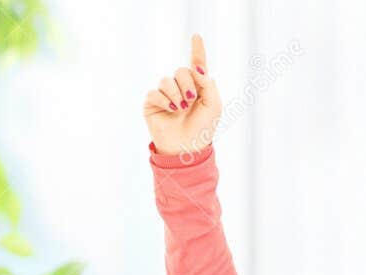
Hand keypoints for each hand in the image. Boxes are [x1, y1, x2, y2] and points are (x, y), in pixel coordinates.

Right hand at [143, 34, 220, 156]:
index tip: (197, 36)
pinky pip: (155, 93)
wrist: (188, 147)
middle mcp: (180, 88)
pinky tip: (171, 110)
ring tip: (181, 108)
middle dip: (188, 83)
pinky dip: (165, 101)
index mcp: (197, 88)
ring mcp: (165, 94)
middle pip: (181, 71)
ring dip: (177, 94)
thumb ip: (208, 84)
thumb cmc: (203, 128)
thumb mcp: (213, 105)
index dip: (197, 51)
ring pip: (167, 80)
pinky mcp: (152, 103)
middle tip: (191, 100)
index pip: (196, 65)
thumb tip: (196, 68)